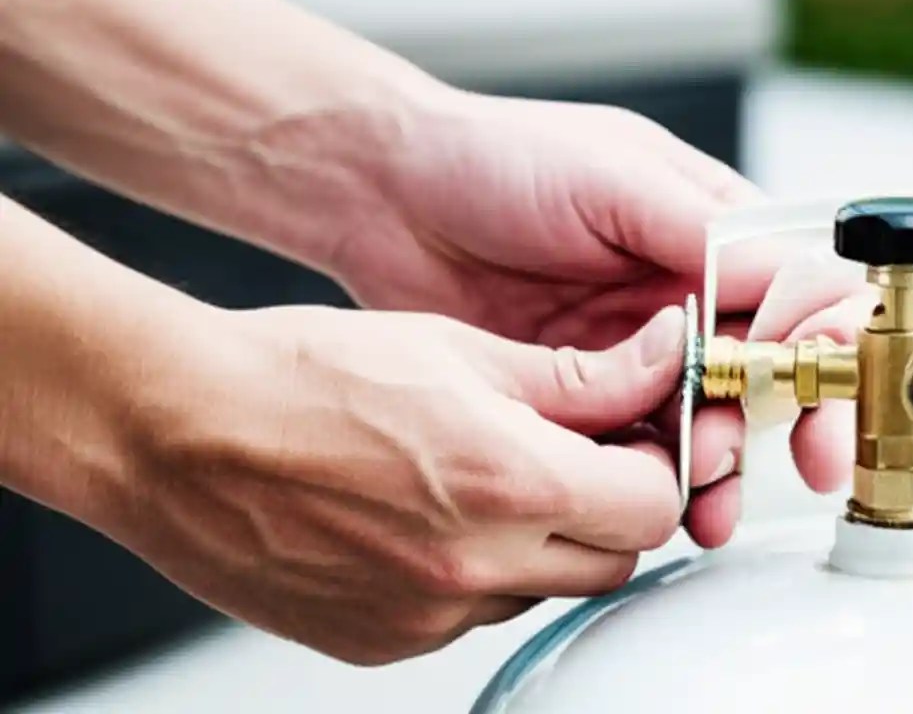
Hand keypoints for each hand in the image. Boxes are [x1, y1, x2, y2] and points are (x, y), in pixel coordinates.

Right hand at [114, 304, 686, 665]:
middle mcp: (474, 566)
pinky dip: (475, 574)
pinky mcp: (385, 642)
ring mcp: (427, 616)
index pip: (654, 507)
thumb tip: (662, 363)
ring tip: (478, 478)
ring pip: (543, 591)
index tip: (631, 439)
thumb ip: (577, 377)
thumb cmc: (299, 374)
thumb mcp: (455, 349)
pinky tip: (424, 517)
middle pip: (613, 561)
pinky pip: (470, 615)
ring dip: (541, 543)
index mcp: (508, 481)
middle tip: (567, 456)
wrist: (173, 431)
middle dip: (608, 510)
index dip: (655, 467)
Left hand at [322, 92, 869, 546]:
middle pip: (770, 368)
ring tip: (711, 486)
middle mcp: (684, 296)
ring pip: (711, 418)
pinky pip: (640, 443)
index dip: (826, 344)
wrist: (389, 196)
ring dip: (725, 458)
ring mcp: (636, 351)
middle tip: (799, 458)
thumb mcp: (611, 177)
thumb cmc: (494, 158)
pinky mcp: (586, 392)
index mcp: (710, 233)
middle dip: (792, 417)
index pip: (800, 293)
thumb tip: (788, 275)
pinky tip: (664, 497)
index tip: (817, 385)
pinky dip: (659, 475)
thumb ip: (700, 232)